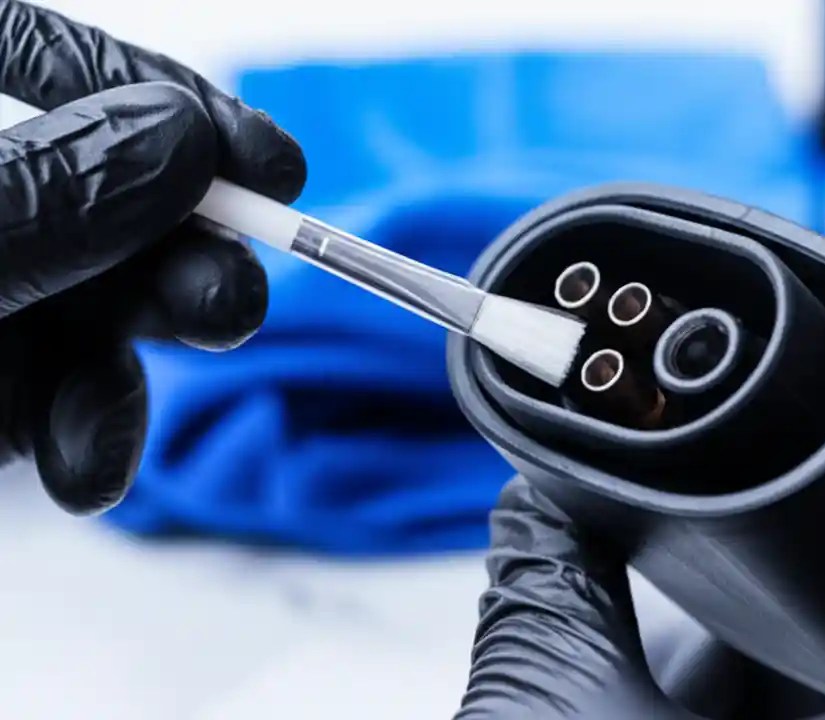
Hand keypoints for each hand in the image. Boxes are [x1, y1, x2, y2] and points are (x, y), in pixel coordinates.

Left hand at [0, 1, 304, 513]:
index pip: (48, 60)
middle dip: (182, 247)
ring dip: (148, 351)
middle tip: (229, 297)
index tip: (276, 167)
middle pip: (104, 194)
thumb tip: (185, 137)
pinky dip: (91, 441)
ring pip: (96, 304)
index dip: (167, 101)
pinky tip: (88, 471)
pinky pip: (58, 403)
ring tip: (154, 392)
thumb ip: (49, 195)